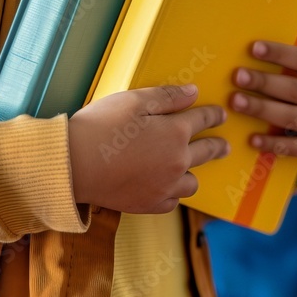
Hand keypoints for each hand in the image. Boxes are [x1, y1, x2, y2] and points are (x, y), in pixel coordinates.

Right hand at [69, 85, 228, 213]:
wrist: (72, 166)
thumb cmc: (100, 128)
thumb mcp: (133, 101)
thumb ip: (167, 96)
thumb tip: (194, 92)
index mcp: (176, 132)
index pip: (204, 120)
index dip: (214, 115)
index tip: (221, 115)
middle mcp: (177, 161)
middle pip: (208, 152)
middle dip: (218, 146)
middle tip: (224, 146)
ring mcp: (166, 186)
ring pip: (192, 182)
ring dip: (192, 172)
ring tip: (189, 168)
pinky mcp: (150, 204)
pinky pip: (173, 201)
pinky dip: (172, 193)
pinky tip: (167, 187)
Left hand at [231, 41, 296, 163]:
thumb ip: (291, 67)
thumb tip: (253, 52)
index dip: (280, 53)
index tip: (254, 48)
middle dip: (265, 82)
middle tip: (239, 76)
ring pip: (292, 117)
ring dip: (262, 108)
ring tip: (236, 102)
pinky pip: (292, 147)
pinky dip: (271, 142)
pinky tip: (252, 137)